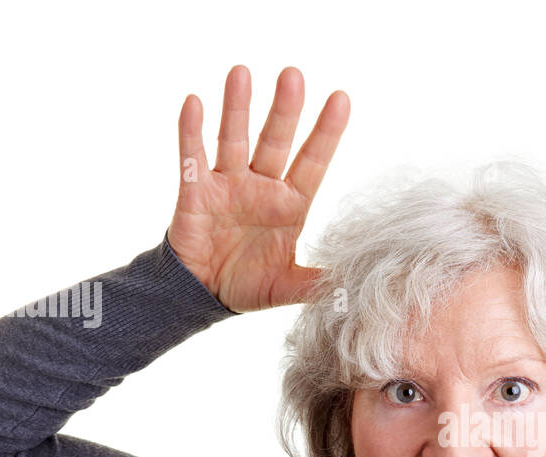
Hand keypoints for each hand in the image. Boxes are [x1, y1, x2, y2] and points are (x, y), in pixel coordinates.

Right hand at [167, 65, 348, 312]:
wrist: (203, 295)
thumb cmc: (250, 285)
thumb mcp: (289, 287)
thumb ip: (318, 283)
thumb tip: (353, 285)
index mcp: (291, 204)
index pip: (313, 162)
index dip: (326, 132)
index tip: (342, 98)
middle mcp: (261, 187)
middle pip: (276, 140)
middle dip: (285, 109)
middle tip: (293, 75)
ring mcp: (227, 185)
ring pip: (234, 139)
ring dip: (237, 107)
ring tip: (242, 72)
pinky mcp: (195, 193)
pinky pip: (193, 158)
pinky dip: (192, 131)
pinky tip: (195, 103)